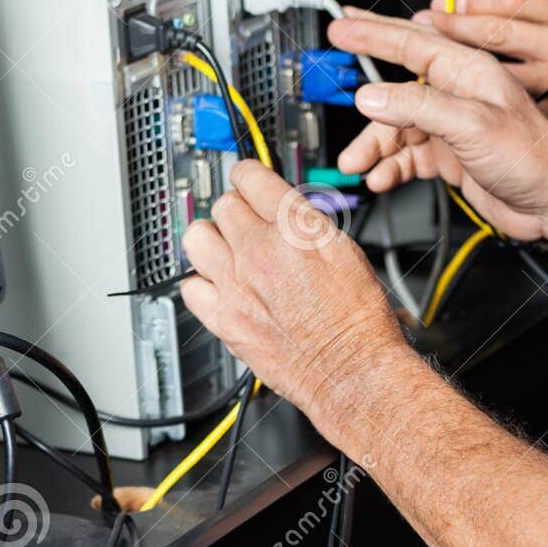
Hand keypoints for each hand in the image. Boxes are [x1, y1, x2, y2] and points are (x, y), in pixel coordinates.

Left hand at [181, 161, 405, 424]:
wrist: (351, 370)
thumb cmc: (358, 319)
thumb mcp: (346, 250)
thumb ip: (307, 224)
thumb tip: (287, 210)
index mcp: (293, 229)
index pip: (249, 177)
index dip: (249, 176)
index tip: (249, 181)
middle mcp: (259, 252)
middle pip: (222, 205)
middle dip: (236, 208)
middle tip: (247, 222)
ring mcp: (236, 287)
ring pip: (196, 238)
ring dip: (211, 238)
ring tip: (227, 250)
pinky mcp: (224, 320)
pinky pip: (189, 287)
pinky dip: (201, 283)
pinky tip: (220, 287)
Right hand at [329, 12, 547, 241]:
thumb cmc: (534, 156)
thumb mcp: (471, 125)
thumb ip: (418, 106)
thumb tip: (372, 95)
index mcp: (467, 71)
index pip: (410, 42)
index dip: (372, 33)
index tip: (342, 25)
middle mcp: (458, 93)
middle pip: (396, 86)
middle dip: (363, 94)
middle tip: (331, 85)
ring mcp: (453, 125)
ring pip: (398, 127)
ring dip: (375, 146)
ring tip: (358, 162)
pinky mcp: (452, 155)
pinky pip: (409, 155)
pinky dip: (391, 166)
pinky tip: (382, 178)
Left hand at [417, 0, 547, 143]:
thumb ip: (518, 6)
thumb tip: (455, 2)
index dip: (469, 1)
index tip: (441, 4)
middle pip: (497, 34)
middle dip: (451, 27)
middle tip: (423, 23)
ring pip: (494, 73)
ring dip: (456, 63)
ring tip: (431, 57)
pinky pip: (503, 105)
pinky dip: (474, 97)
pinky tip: (454, 92)